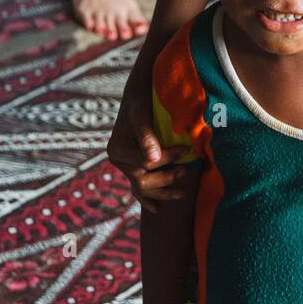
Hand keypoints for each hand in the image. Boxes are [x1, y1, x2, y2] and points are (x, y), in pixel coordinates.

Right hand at [107, 87, 188, 210]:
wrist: (139, 94)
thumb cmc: (142, 100)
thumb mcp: (142, 113)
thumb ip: (146, 136)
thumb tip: (153, 160)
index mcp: (117, 149)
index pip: (145, 163)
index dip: (167, 159)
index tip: (186, 148)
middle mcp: (118, 161)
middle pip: (143, 179)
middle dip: (166, 178)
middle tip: (186, 170)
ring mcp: (125, 167)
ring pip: (143, 188)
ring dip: (163, 192)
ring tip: (182, 192)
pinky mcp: (133, 168)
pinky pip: (139, 188)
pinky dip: (148, 199)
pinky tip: (157, 209)